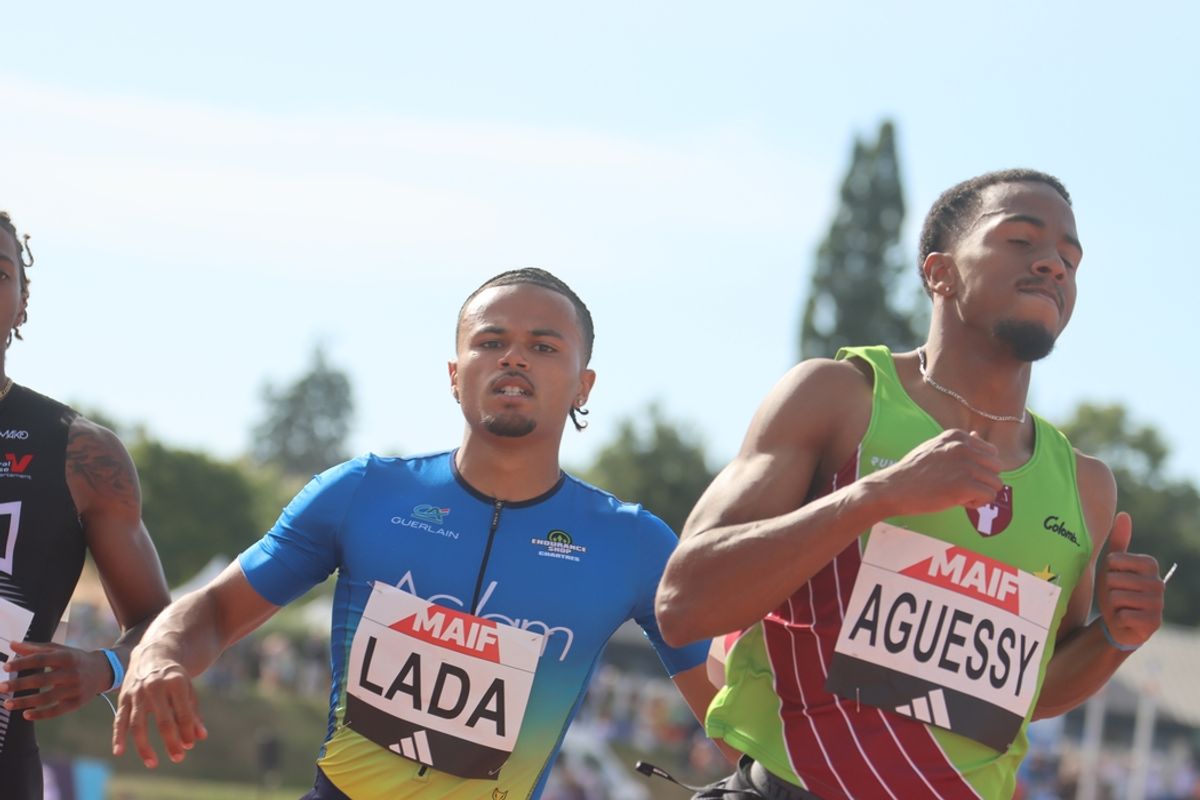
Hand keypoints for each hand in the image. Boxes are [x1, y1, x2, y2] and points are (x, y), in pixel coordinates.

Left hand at [0, 641, 111, 720]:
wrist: (102, 671)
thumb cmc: (74, 659)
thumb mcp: (59, 650)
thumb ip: (35, 649)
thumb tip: (12, 644)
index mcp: (67, 657)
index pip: (41, 659)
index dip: (23, 663)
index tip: (5, 666)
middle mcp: (72, 673)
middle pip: (42, 680)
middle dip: (19, 684)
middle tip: (1, 688)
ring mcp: (75, 689)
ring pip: (47, 698)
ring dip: (25, 701)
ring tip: (7, 703)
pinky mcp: (77, 703)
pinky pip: (56, 711)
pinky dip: (40, 714)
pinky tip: (26, 714)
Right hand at [112, 646, 206, 767]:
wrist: (152, 655)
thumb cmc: (174, 678)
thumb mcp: (188, 690)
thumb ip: (193, 713)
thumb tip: (200, 737)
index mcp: (176, 683)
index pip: (183, 713)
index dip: (186, 731)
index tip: (189, 746)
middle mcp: (155, 687)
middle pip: (163, 721)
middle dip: (171, 741)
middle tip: (178, 758)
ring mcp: (137, 692)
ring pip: (138, 724)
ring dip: (144, 746)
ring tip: (153, 763)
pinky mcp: (123, 697)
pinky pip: (119, 720)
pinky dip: (118, 736)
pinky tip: (119, 752)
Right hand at [872, 429, 1004, 516]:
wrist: (893, 488)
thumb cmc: (912, 471)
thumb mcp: (934, 448)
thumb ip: (958, 443)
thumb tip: (978, 435)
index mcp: (957, 436)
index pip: (991, 452)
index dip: (980, 468)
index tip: (961, 475)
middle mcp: (963, 447)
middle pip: (996, 468)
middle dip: (983, 480)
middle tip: (962, 488)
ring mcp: (965, 465)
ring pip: (996, 483)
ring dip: (981, 493)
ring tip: (960, 495)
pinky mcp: (964, 485)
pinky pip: (990, 496)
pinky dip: (978, 503)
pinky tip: (960, 502)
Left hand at [1096, 512, 1163, 649]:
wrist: (1119, 622)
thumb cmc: (1115, 589)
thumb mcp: (1112, 565)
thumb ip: (1118, 540)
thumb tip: (1123, 514)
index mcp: (1150, 564)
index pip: (1112, 560)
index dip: (1107, 571)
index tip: (1115, 578)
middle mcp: (1159, 582)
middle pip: (1113, 579)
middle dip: (1108, 589)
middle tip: (1117, 595)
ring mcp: (1158, 604)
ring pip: (1116, 597)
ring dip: (1112, 604)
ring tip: (1120, 606)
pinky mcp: (1153, 623)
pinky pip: (1122, 615)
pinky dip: (1118, 618)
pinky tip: (1125, 618)